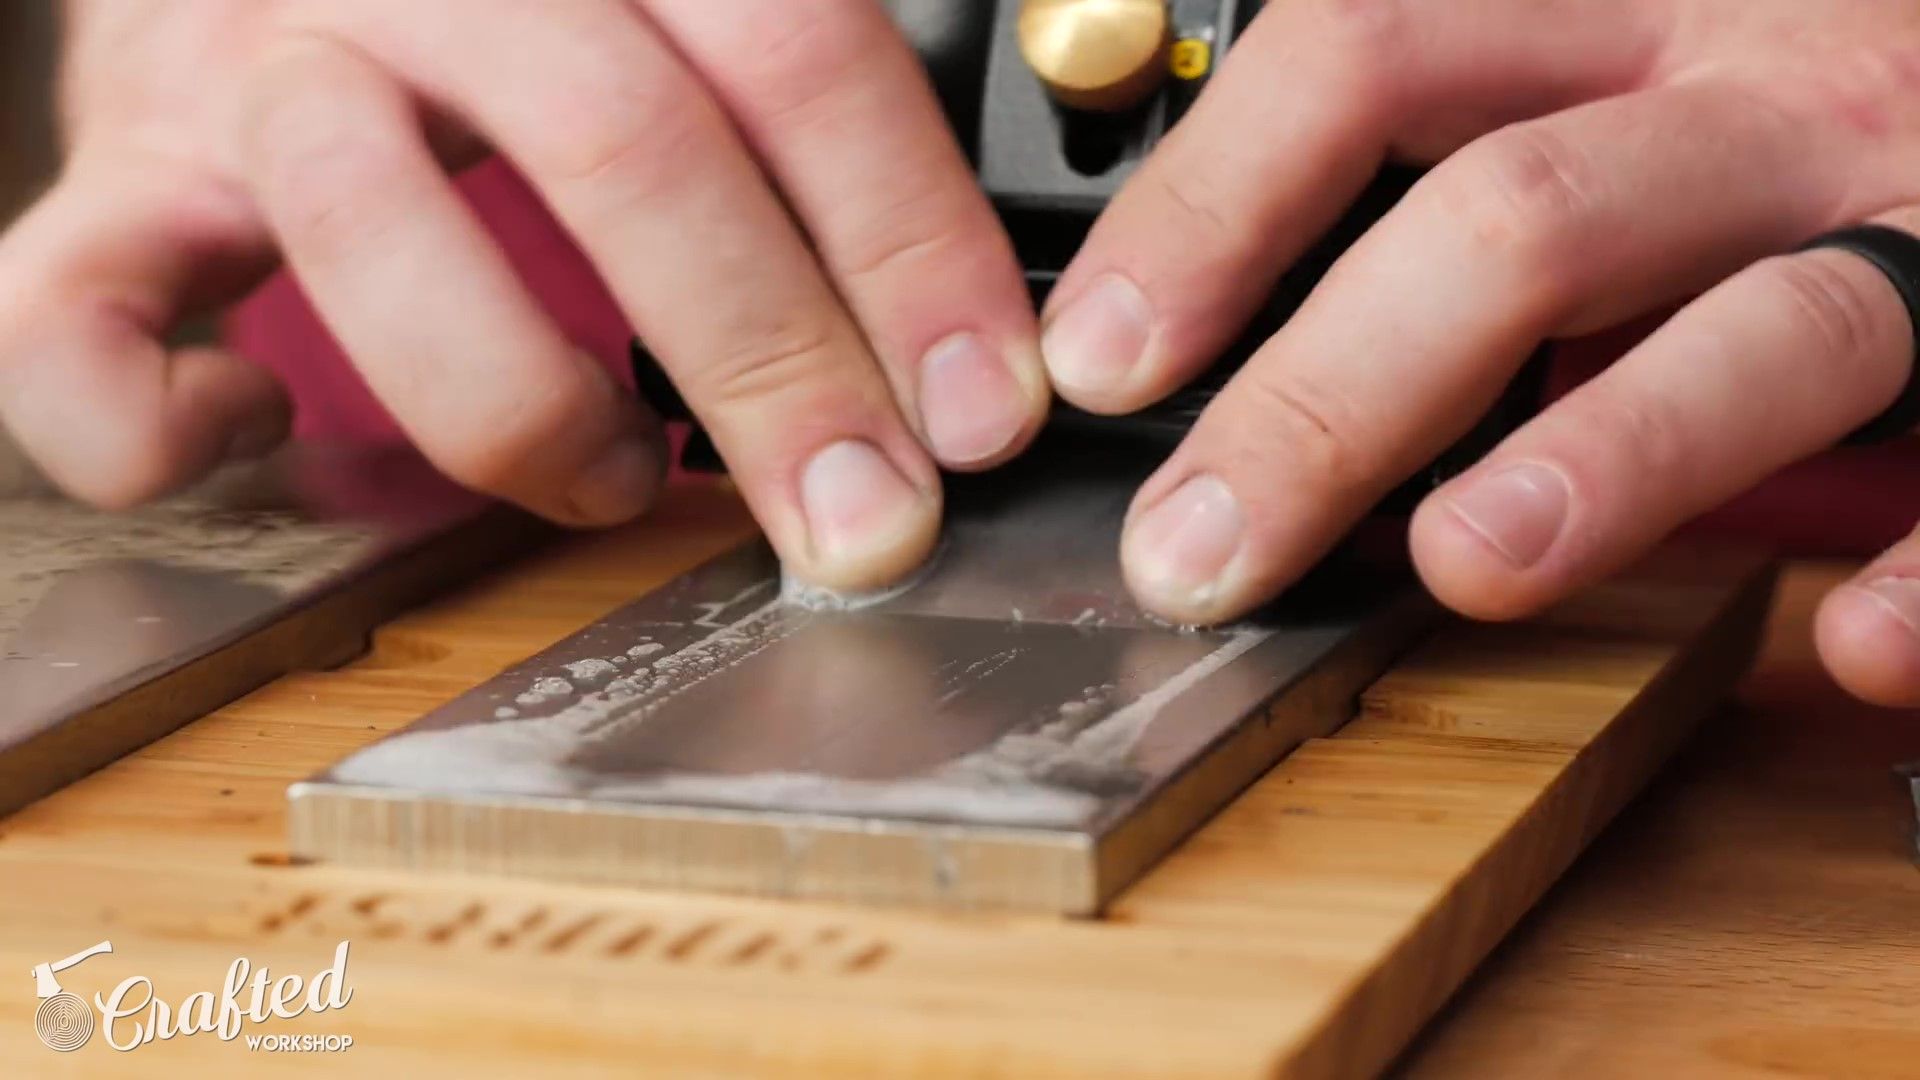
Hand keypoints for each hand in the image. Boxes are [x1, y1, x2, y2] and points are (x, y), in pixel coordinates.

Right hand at [0, 0, 1048, 588]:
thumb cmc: (499, 20)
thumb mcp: (660, 23)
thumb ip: (782, 129)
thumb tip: (954, 351)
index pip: (796, 56)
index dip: (908, 245)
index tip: (980, 407)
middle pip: (622, 144)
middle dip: (771, 363)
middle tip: (865, 517)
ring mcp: (246, 69)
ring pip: (373, 223)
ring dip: (527, 404)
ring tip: (612, 477)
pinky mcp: (111, 182)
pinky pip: (75, 323)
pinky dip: (167, 423)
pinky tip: (268, 438)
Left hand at [1044, 0, 1919, 702]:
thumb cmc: (1779, 130)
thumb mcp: (1613, 99)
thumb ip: (1458, 195)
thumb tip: (1215, 336)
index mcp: (1633, 19)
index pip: (1374, 46)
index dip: (1213, 205)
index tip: (1099, 356)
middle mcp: (1769, 94)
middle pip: (1524, 215)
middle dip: (1333, 397)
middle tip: (1197, 551)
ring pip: (1769, 327)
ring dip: (1611, 459)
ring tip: (1465, 565)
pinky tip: (1848, 643)